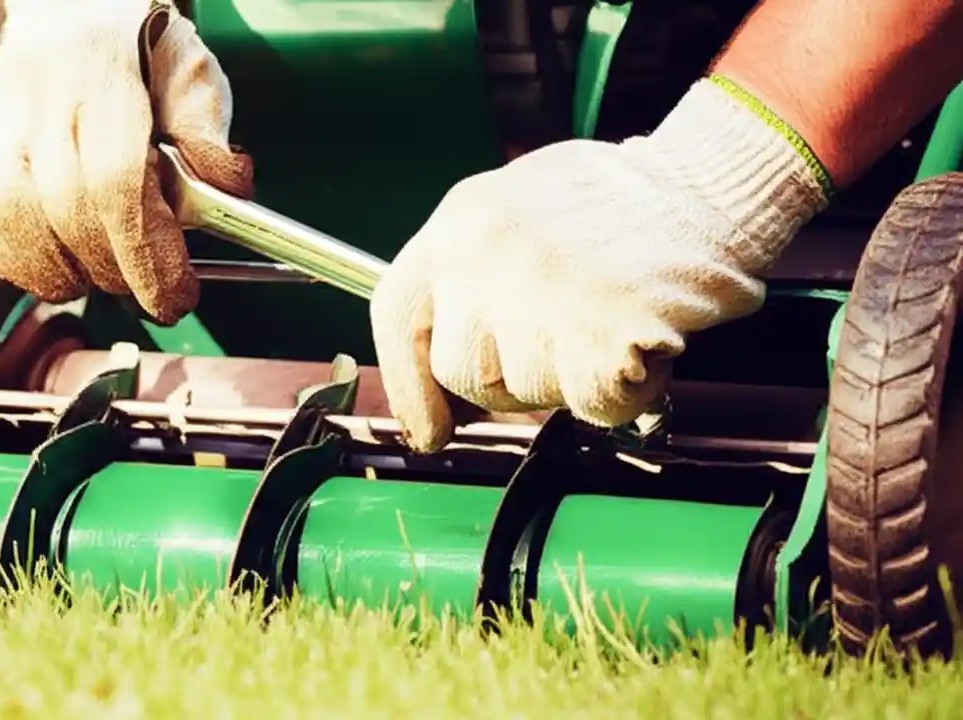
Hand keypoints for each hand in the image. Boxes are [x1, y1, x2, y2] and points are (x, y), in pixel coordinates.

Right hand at [0, 0, 252, 324]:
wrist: (66, 20)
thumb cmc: (138, 58)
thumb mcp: (191, 77)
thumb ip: (209, 135)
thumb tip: (228, 188)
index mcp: (101, 78)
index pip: (117, 185)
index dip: (147, 255)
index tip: (175, 297)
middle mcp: (32, 98)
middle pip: (69, 214)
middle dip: (116, 272)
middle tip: (145, 290)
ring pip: (13, 226)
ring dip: (62, 273)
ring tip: (96, 275)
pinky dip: (12, 259)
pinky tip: (51, 260)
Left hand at [370, 78, 831, 451]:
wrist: (708, 181)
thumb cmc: (619, 205)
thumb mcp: (514, 213)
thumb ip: (471, 283)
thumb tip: (443, 380)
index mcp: (458, 223)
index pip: (397, 318)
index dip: (408, 385)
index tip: (429, 429)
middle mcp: (483, 255)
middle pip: (461, 371)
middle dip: (509, 382)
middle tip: (560, 347)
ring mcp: (537, 291)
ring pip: (527, 392)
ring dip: (571, 381)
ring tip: (607, 325)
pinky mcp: (598, 326)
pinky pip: (591, 403)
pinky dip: (623, 393)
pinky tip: (640, 344)